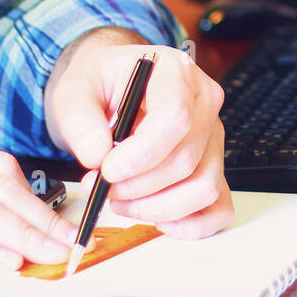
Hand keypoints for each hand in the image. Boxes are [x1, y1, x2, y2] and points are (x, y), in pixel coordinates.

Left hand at [45, 29, 232, 238]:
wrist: (114, 86)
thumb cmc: (101, 83)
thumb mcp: (76, 89)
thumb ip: (80, 120)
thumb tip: (97, 156)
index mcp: (176, 74)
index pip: (175, 119)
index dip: (141, 154)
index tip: (107, 171)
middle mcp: (204, 103)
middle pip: (185, 159)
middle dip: (139, 186)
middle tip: (101, 187)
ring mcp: (213, 136)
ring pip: (203, 186)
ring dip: (158, 207)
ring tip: (120, 202)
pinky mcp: (213, 164)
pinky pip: (219, 204)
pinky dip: (192, 223)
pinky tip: (158, 219)